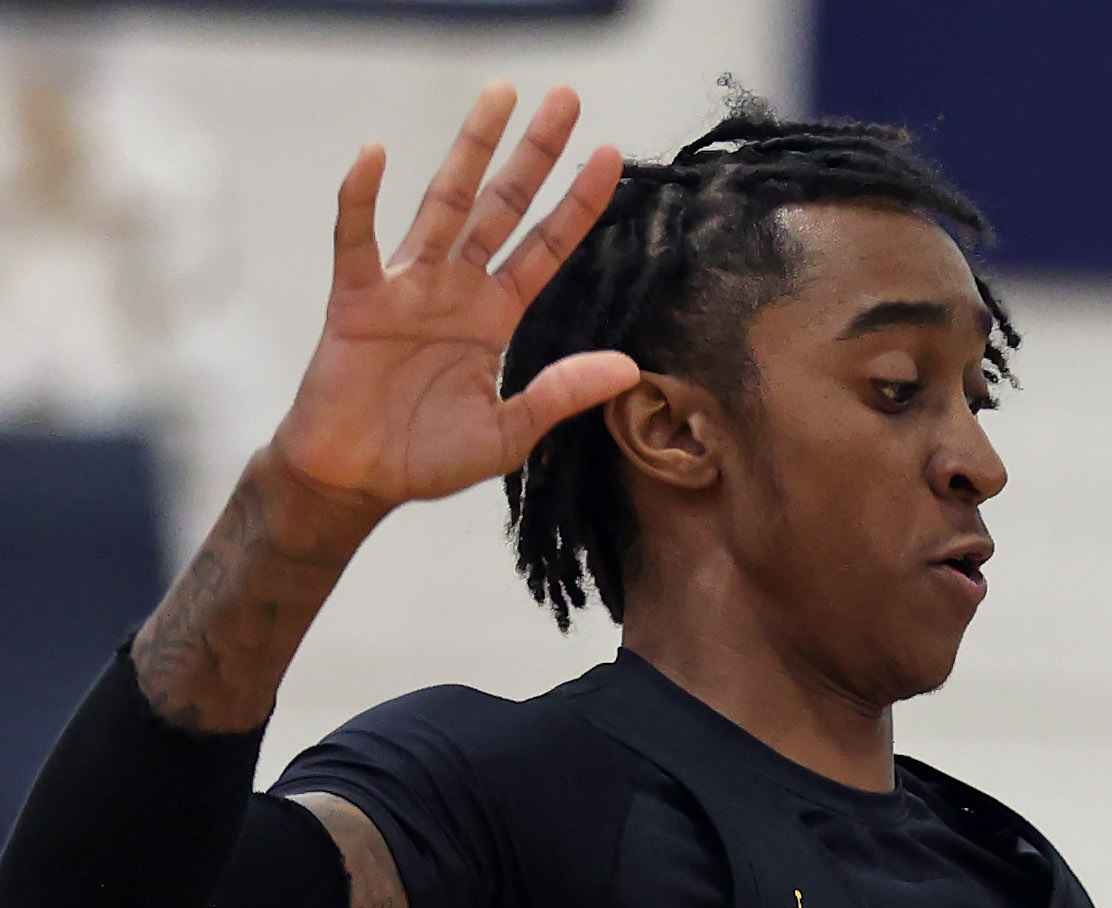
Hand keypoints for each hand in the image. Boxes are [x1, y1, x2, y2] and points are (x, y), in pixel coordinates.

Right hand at [264, 83, 637, 540]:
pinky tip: (374, 155)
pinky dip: (360, 198)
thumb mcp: (509, 432)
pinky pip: (356, 238)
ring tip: (498, 97)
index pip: (543, 248)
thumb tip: (628, 367)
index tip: (609, 156)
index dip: (576, 205)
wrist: (357, 479)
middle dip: (533, 154)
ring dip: (470, 149)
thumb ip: (561, 393)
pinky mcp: (357, 297)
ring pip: (443, 203)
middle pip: (501, 206)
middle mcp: (453, 288)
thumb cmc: (424, 456)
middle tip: (566, 98)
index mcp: (491, 317)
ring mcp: (405, 285)